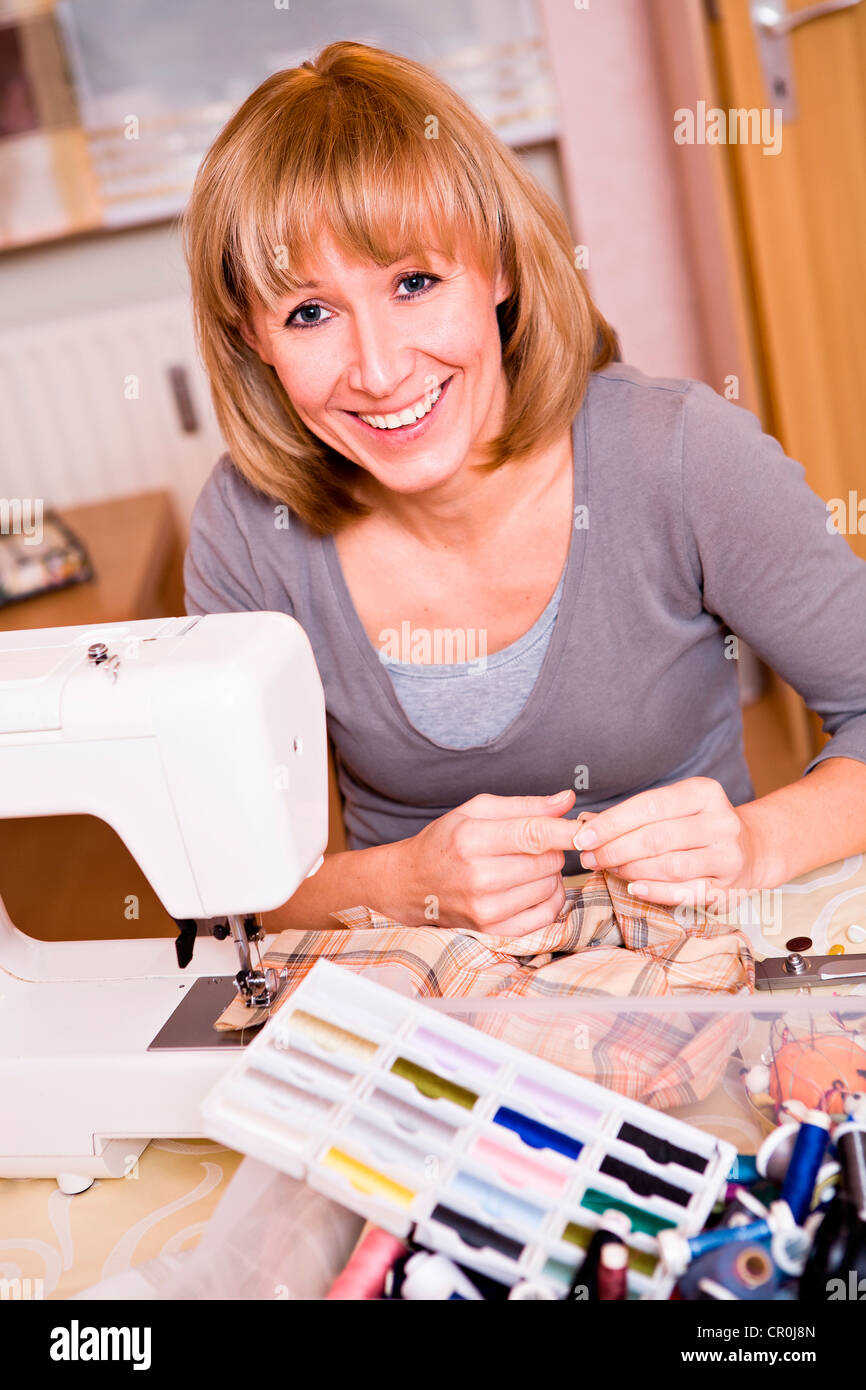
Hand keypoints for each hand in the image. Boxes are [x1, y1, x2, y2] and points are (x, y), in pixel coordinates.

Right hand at [396, 790, 582, 935]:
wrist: (412, 884)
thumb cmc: (446, 841)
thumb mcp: (476, 811)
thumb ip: (525, 805)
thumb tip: (567, 801)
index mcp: (471, 839)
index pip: (533, 834)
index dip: (566, 830)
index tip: (587, 828)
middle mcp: (478, 876)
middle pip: (548, 861)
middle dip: (552, 850)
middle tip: (534, 846)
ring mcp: (486, 908)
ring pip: (550, 887)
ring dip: (551, 874)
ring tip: (529, 866)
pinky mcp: (494, 931)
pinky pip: (545, 916)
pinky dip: (550, 899)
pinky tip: (536, 887)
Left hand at [571, 776, 763, 911]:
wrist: (751, 849)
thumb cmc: (697, 827)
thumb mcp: (675, 808)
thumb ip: (636, 815)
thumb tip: (588, 826)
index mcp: (704, 792)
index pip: (649, 806)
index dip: (612, 823)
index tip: (584, 836)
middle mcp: (721, 821)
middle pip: (656, 837)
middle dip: (615, 849)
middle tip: (590, 857)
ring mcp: (728, 855)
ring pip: (670, 866)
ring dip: (631, 870)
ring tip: (609, 869)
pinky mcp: (729, 887)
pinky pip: (686, 892)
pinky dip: (656, 891)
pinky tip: (634, 888)